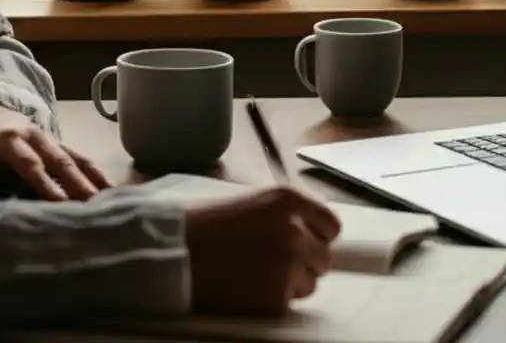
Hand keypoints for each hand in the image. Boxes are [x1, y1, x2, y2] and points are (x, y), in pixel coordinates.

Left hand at [0, 104, 111, 201]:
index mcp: (12, 140)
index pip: (30, 164)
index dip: (45, 182)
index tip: (60, 202)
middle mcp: (37, 138)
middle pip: (60, 161)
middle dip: (78, 183)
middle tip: (93, 204)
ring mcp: (52, 141)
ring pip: (77, 158)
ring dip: (94, 178)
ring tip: (110, 198)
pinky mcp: (62, 146)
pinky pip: (83, 159)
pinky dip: (98, 173)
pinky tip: (112, 190)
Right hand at [186, 186, 340, 315]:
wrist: (174, 253)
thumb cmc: (208, 227)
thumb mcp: (255, 204)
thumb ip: (290, 216)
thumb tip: (318, 236)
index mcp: (289, 201)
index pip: (331, 226)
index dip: (317, 236)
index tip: (304, 242)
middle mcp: (294, 232)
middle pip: (324, 257)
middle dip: (304, 263)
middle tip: (272, 262)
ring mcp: (286, 266)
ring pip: (310, 284)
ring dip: (289, 283)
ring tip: (255, 274)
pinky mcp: (275, 298)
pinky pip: (289, 303)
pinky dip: (271, 300)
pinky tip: (247, 287)